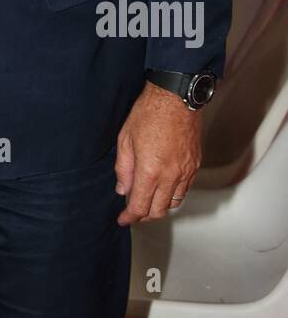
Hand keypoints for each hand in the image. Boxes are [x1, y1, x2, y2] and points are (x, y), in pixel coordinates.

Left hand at [114, 81, 200, 225]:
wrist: (176, 97)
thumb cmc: (149, 113)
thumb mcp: (125, 139)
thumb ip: (123, 168)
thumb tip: (122, 189)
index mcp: (150, 171)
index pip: (139, 206)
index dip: (129, 217)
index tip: (123, 219)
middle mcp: (170, 176)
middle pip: (158, 210)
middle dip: (144, 216)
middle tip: (133, 212)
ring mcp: (186, 172)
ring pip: (174, 203)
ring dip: (160, 207)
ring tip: (148, 201)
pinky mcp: (195, 165)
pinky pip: (185, 190)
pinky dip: (173, 195)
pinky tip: (164, 189)